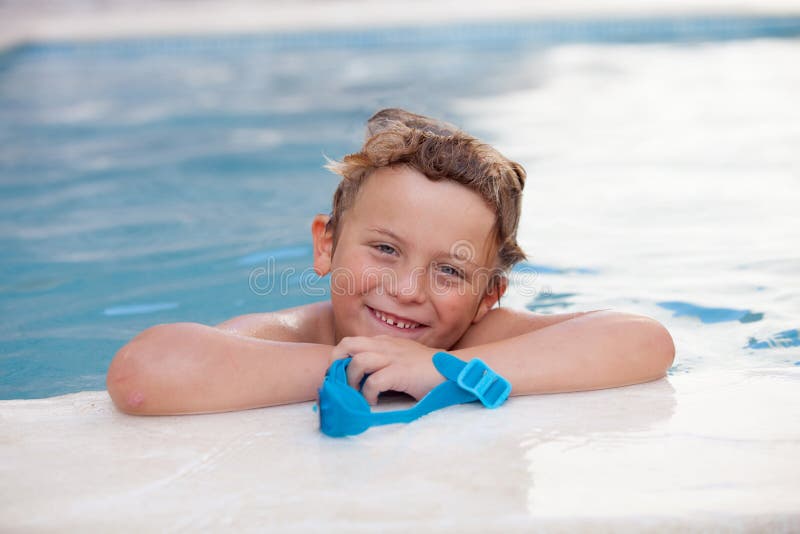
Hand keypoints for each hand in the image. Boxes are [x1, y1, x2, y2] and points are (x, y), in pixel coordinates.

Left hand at [330, 335, 445, 404]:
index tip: (340, 378)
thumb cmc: (428, 370)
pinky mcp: (401, 372)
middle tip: (341, 384)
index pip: (351, 342)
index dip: (339, 359)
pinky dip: (368, 395)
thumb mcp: (402, 359)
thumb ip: (384, 362)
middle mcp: (386, 346)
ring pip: (358, 362)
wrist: (454, 370)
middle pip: (347, 344)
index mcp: (385, 342)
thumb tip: (363, 379)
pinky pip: (374, 382)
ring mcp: (394, 358)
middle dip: (337, 365)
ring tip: (357, 395)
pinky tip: (373, 402)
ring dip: (352, 381)